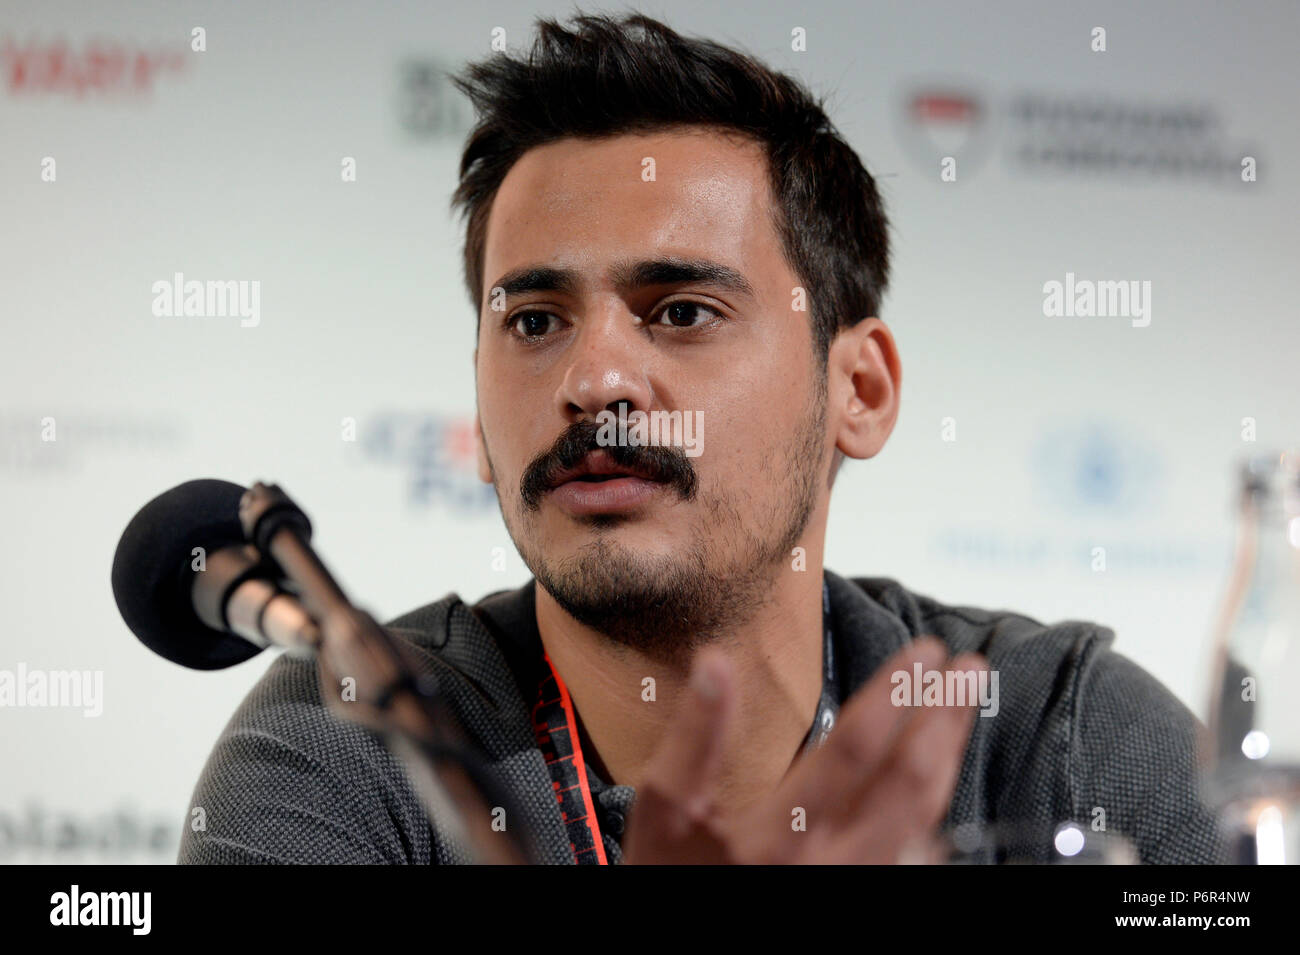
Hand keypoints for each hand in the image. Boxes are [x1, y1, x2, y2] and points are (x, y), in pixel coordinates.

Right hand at [622, 636, 985, 863]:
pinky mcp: (863, 891)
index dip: (896, 695)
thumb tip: (714, 665)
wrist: (688, 949)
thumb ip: (693, 741)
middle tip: (969, 672)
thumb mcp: (663, 816)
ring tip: (959, 715)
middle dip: (944, 718)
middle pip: (910, 782)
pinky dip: (934, 808)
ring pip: (925, 820)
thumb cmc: (675, 880)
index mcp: (785, 834)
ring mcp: (857, 883)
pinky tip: (936, 781)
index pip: (857, 748)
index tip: (923, 653)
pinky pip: (917, 854)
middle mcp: (835, 864)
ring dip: (948, 758)